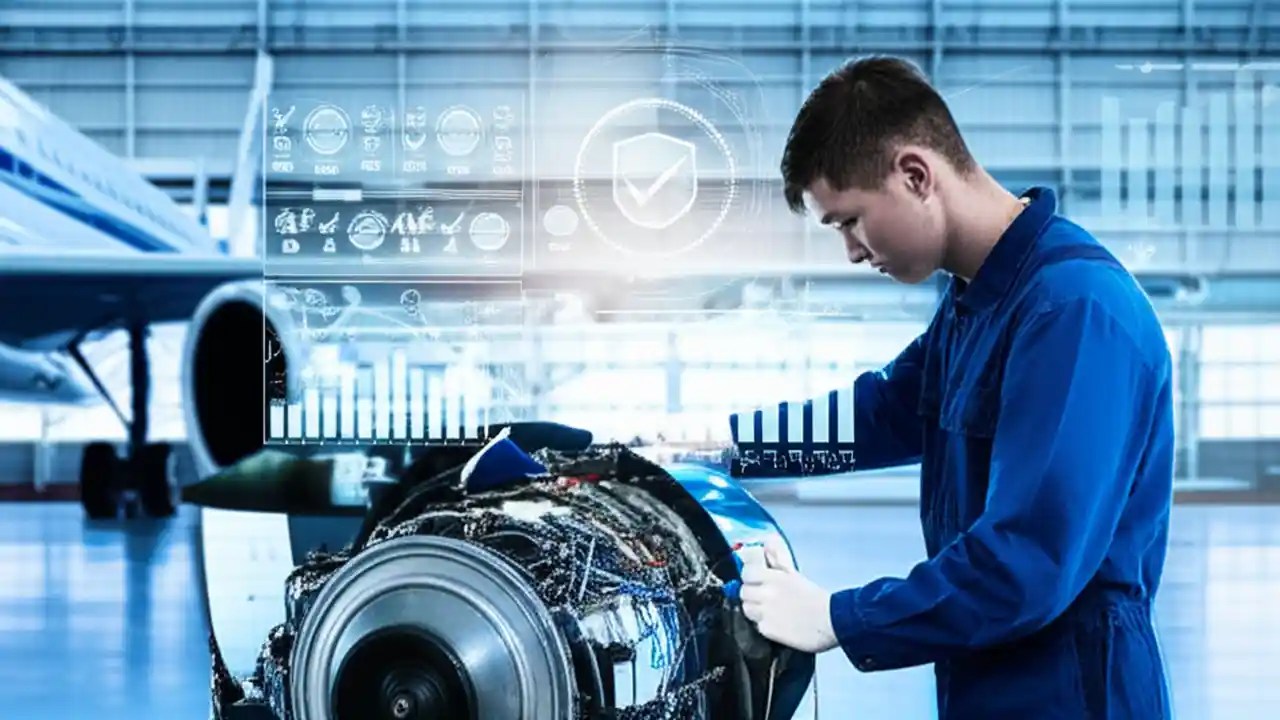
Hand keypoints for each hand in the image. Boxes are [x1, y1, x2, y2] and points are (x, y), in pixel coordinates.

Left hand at [739, 538, 838, 653]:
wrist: (831, 622)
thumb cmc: (815, 597)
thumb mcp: (794, 573)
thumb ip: (777, 557)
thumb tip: (766, 541)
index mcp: (773, 577)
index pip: (746, 572)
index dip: (750, 576)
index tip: (757, 579)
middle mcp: (765, 594)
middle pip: (743, 591)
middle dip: (751, 593)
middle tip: (764, 596)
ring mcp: (765, 613)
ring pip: (746, 608)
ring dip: (754, 609)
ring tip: (769, 610)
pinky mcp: (768, 630)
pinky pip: (756, 625)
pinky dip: (763, 624)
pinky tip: (776, 623)